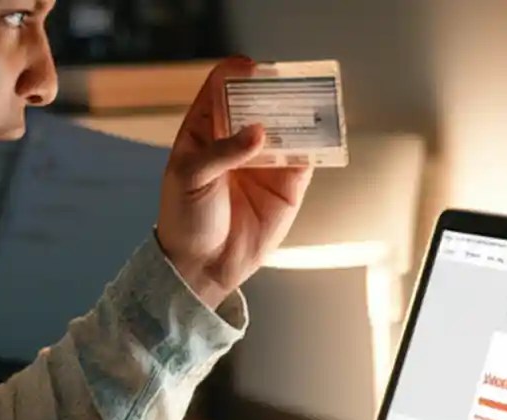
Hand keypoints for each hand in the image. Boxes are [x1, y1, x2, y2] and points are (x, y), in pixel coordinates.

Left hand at [156, 57, 313, 308]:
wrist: (204, 265)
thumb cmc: (186, 218)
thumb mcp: (190, 178)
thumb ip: (222, 151)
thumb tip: (260, 131)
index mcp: (205, 129)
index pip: (221, 89)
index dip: (235, 72)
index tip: (249, 67)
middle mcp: (238, 138)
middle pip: (260, 100)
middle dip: (274, 88)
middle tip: (287, 81)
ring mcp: (266, 159)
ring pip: (287, 124)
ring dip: (299, 111)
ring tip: (310, 100)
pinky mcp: (289, 182)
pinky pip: (307, 155)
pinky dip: (316, 142)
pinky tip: (320, 133)